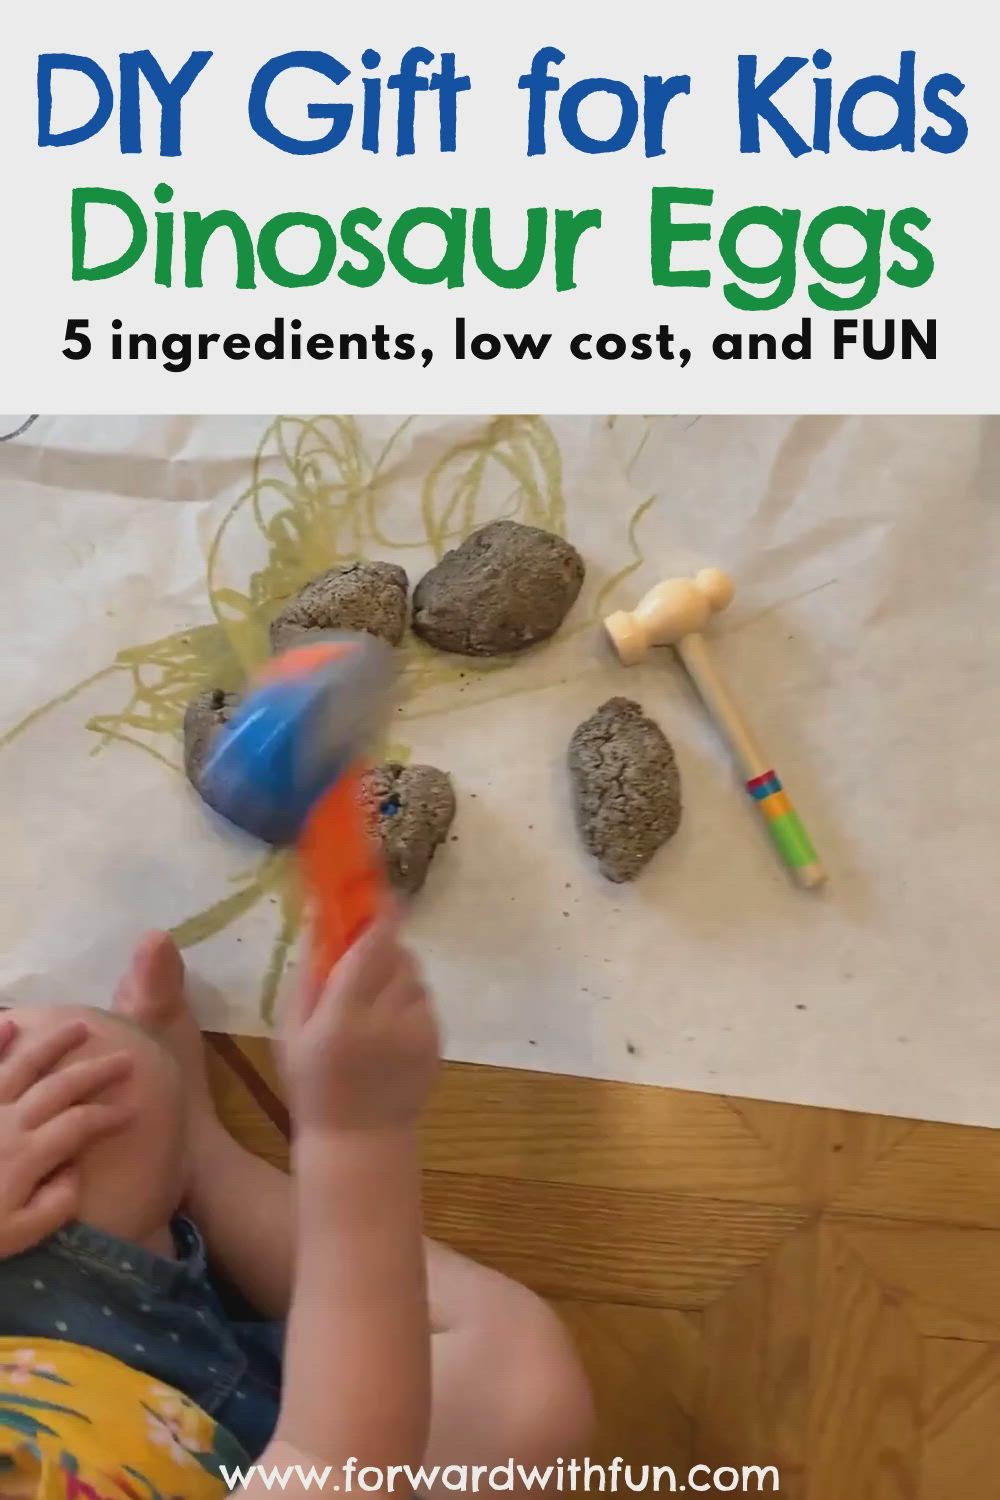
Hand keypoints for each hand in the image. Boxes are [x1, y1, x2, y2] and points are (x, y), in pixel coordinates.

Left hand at [0, 1016, 134, 1257]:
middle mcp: (9, 1119)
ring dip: (54, 1044)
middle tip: (126, 1058)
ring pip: (24, 1064)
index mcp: (27, 1153)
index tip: (134, 1110)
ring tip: (79, 1027)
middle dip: (97, 1071)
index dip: (109, 1115)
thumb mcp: (16, 1235)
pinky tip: (11, 1022)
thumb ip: (55, 1204)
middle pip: (61, 1085)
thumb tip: (74, 1170)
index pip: (81, 1124)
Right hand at [282, 909, 439, 1138]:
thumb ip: (310, 972)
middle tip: (361, 960)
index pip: (370, 950)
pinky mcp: (436, 1042)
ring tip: (372, 1005)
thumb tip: (320, 916)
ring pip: (413, 976)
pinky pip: (424, 1001)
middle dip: (381, 947)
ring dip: (395, 976)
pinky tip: (388, 1029)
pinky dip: (408, 1002)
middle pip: (396, 956)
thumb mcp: (292, 1030)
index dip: (379, 915)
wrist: (360, 1140)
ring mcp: (417, 1032)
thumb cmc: (313, 1083)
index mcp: (342, 1017)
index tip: (380, 892)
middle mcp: (385, 1021)